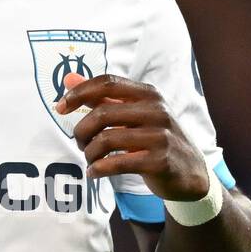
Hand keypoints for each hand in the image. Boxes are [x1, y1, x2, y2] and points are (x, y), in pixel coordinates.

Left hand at [56, 73, 208, 200]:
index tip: (60, 107)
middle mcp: (157, 110)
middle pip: (102, 113)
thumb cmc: (155, 139)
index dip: (79, 92)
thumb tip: (68, 77)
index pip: (107, 82)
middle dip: (82, 130)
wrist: (191, 174)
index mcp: (148, 94)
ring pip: (106, 139)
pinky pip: (118, 162)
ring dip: (89, 152)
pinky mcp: (160, 161)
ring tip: (89, 159)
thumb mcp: (133, 113)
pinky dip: (99, 168)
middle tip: (79, 143)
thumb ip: (101, 96)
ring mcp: (161, 136)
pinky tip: (94, 172)